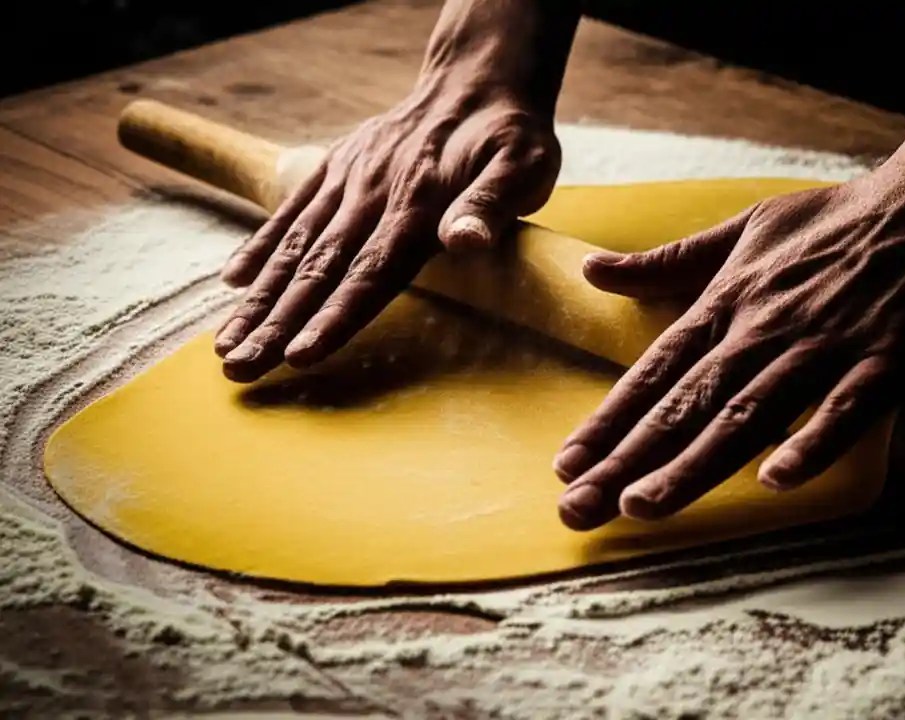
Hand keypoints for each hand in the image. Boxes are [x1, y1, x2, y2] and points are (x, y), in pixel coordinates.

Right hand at [215, 1, 573, 381]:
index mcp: (418, 203)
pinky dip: (261, 245)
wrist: (480, 79)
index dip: (335, 316)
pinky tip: (234, 281)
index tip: (300, 355)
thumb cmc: (510, 136)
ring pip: (296, 246)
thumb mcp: (522, 167)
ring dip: (259, 297)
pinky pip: (293, 210)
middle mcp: (372, 193)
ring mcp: (349, 179)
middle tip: (239, 368)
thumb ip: (491, 205)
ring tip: (225, 343)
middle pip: (319, 269)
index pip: (370, 272)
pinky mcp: (338, 167)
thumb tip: (463, 241)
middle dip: (276, 323)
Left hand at [552, 174, 904, 529]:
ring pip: (750, 413)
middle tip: (579, 509)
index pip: (656, 371)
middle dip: (629, 459)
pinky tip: (776, 481)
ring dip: (694, 461)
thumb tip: (593, 272)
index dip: (610, 421)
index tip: (567, 466)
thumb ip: (670, 262)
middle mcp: (765, 328)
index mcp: (730, 301)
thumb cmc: (838, 220)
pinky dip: (811, 441)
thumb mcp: (744, 229)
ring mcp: (825, 345)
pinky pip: (844, 408)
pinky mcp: (887, 359)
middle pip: (687, 403)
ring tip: (642, 506)